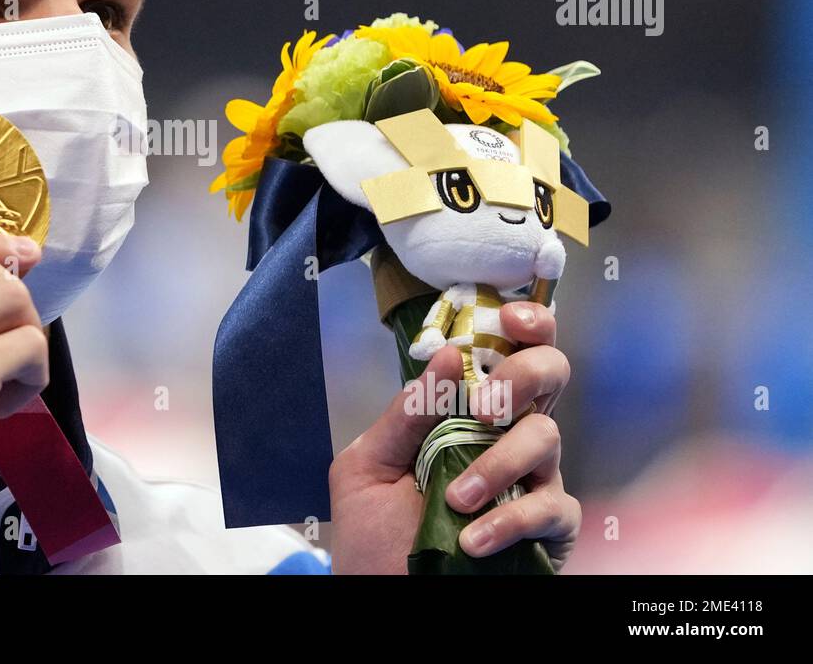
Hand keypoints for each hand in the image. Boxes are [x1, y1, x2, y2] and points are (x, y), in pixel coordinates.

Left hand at [328, 301, 579, 572]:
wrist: (384, 598)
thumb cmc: (372, 535)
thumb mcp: (367, 466)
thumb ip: (404, 415)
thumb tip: (449, 355)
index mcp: (463, 411)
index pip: (506, 350)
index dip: (524, 324)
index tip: (509, 320)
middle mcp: (505, 434)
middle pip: (549, 374)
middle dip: (524, 374)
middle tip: (486, 405)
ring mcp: (533, 479)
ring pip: (547, 437)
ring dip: (497, 464)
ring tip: (454, 499)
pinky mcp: (549, 528)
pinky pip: (551, 507)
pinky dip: (509, 521)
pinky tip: (472, 540)